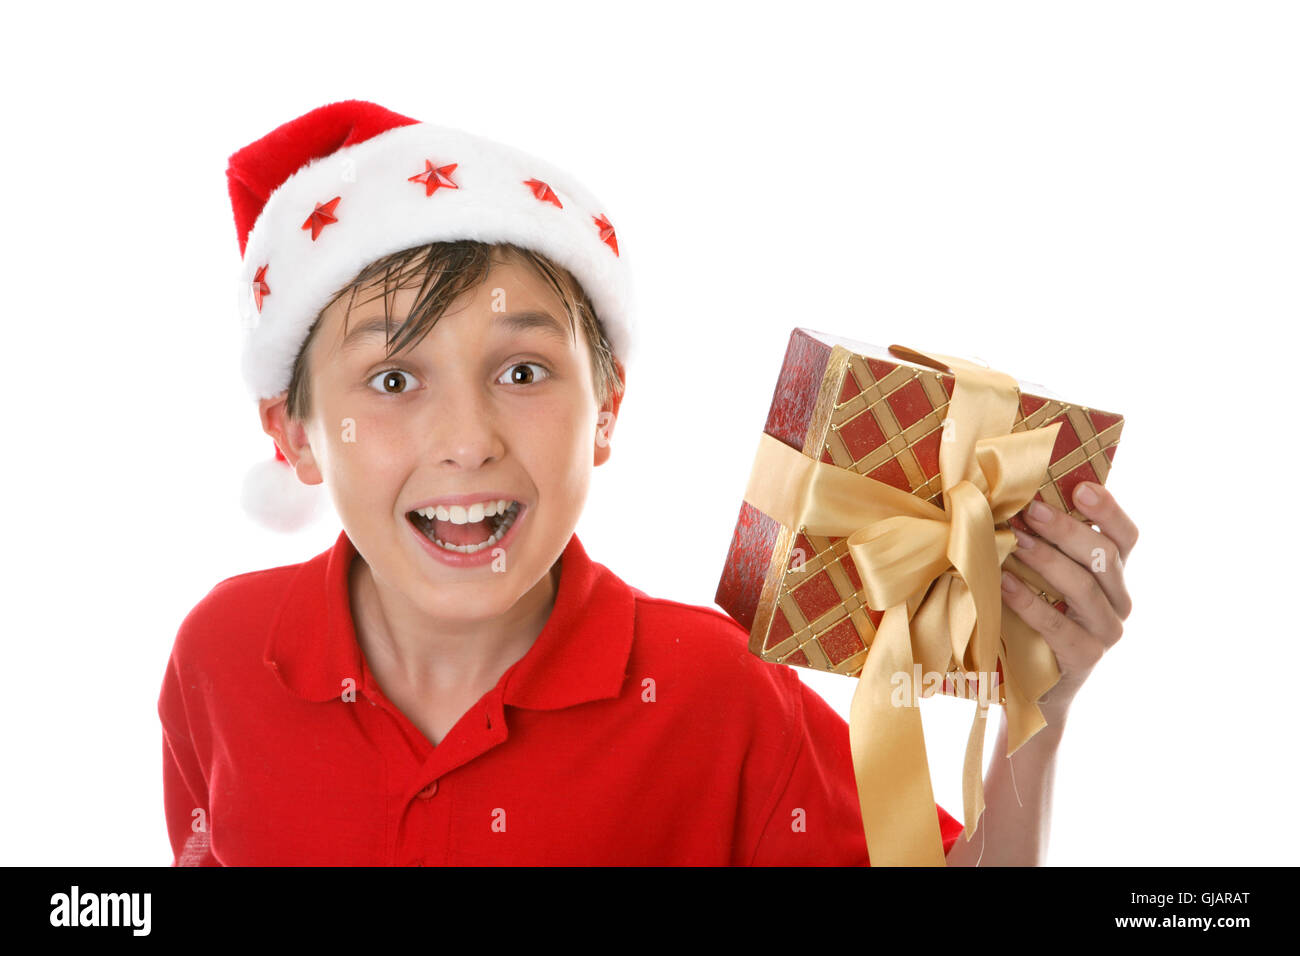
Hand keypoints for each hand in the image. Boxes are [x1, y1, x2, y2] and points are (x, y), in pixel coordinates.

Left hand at [999, 482, 1138, 721]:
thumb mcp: (1038, 579)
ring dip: (1046, 559)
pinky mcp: (1085, 657)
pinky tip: (1005, 582)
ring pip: (1084, 587)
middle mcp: (1118, 601)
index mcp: (1111, 576)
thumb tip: (1013, 498)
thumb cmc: (1029, 620)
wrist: (1030, 687)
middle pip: (1104, 556)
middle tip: (1030, 510)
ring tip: (1013, 540)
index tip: (1081, 487)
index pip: (1125, 537)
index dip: (1108, 510)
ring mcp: (1106, 632)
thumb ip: (1040, 545)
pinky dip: (1029, 601)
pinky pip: (1058, 625)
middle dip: (1066, 529)